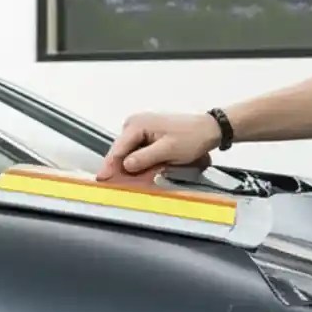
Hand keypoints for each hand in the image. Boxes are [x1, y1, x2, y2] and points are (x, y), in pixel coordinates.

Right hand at [96, 112, 220, 180]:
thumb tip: (125, 165)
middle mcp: (134, 124)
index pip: (117, 149)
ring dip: (131, 169)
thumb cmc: (191, 137)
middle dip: (120, 170)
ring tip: (134, 182)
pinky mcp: (146, 137)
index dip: (109, 167)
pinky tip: (144, 173)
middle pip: (121, 152)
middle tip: (120, 187)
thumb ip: (144, 158)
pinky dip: (139, 165)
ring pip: (128, 155)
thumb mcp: (168, 150)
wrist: (208, 130)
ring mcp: (140, 130)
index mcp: (137, 124)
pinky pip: (137, 154)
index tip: (103, 180)